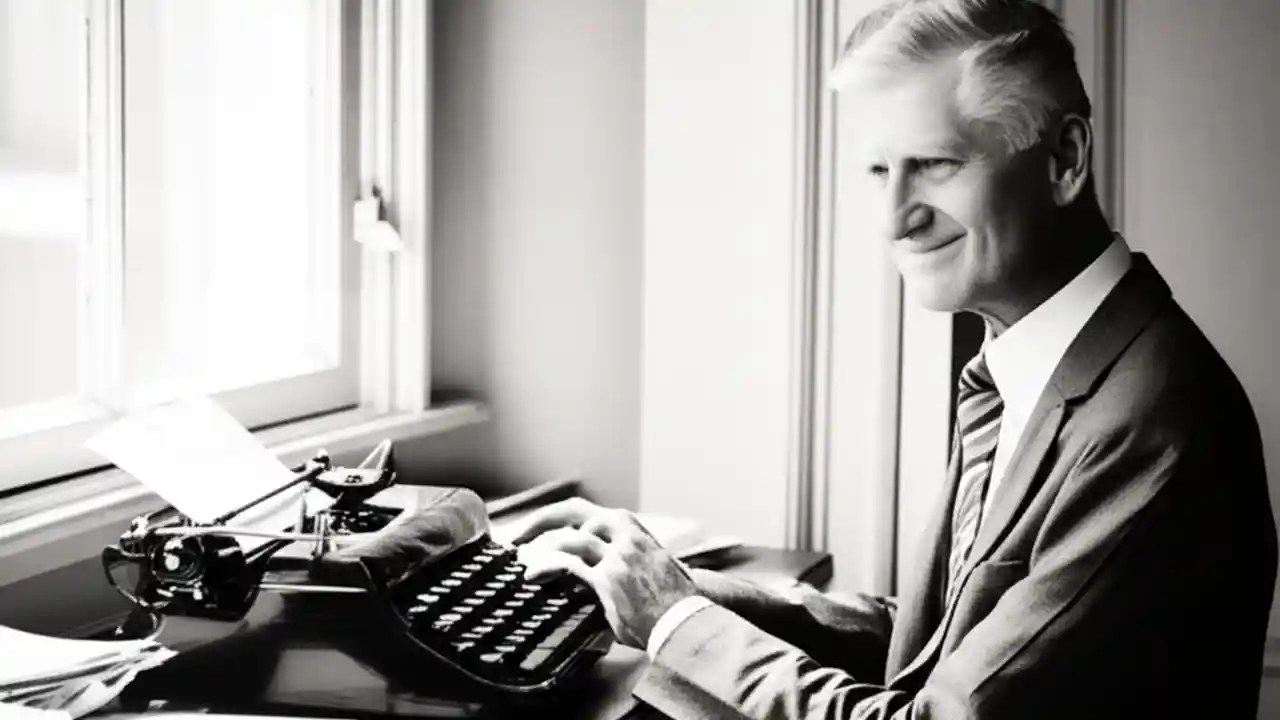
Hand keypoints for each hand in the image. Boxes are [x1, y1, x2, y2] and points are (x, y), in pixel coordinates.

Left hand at [510, 498, 698, 648]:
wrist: (684, 619)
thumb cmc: (668, 599)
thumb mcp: (646, 566)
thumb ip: (617, 560)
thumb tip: (586, 573)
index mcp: (632, 527)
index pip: (587, 512)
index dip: (558, 517)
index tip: (539, 527)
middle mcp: (624, 533)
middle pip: (573, 511)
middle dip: (542, 518)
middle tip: (519, 534)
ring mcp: (617, 554)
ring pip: (569, 538)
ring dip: (541, 547)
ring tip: (521, 558)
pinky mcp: (608, 578)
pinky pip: (569, 565)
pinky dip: (546, 567)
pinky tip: (533, 576)